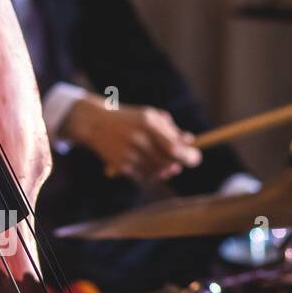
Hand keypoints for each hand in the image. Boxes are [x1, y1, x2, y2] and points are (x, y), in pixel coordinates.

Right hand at [61, 95, 201, 182]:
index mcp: (148, 123)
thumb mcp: (149, 116)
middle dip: (178, 165)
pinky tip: (148, 165)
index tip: (196, 158)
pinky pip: (143, 176)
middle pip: (168, 162)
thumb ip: (170, 129)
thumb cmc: (129, 119)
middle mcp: (138, 139)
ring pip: (157, 171)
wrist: (95, 123)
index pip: (174, 148)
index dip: (188, 156)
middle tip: (180, 165)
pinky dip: (150, 173)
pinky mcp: (120, 165)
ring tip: (165, 165)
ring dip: (164, 170)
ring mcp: (128, 154)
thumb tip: (190, 142)